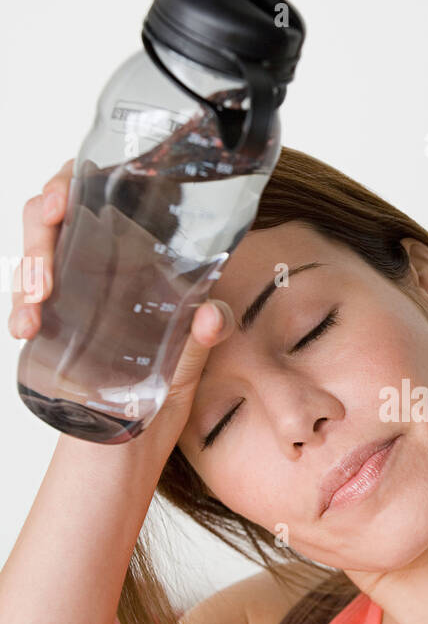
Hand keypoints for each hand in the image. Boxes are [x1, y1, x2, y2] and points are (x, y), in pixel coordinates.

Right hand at [9, 160, 235, 444]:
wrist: (132, 444)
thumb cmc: (165, 389)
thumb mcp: (192, 361)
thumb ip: (203, 335)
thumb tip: (210, 314)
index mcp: (137, 254)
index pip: (101, 192)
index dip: (78, 179)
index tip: (70, 195)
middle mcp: (100, 265)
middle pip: (57, 212)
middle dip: (44, 220)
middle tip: (52, 232)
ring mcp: (69, 292)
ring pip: (33, 250)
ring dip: (28, 266)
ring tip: (38, 301)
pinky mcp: (49, 324)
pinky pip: (23, 301)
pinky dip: (19, 309)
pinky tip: (28, 328)